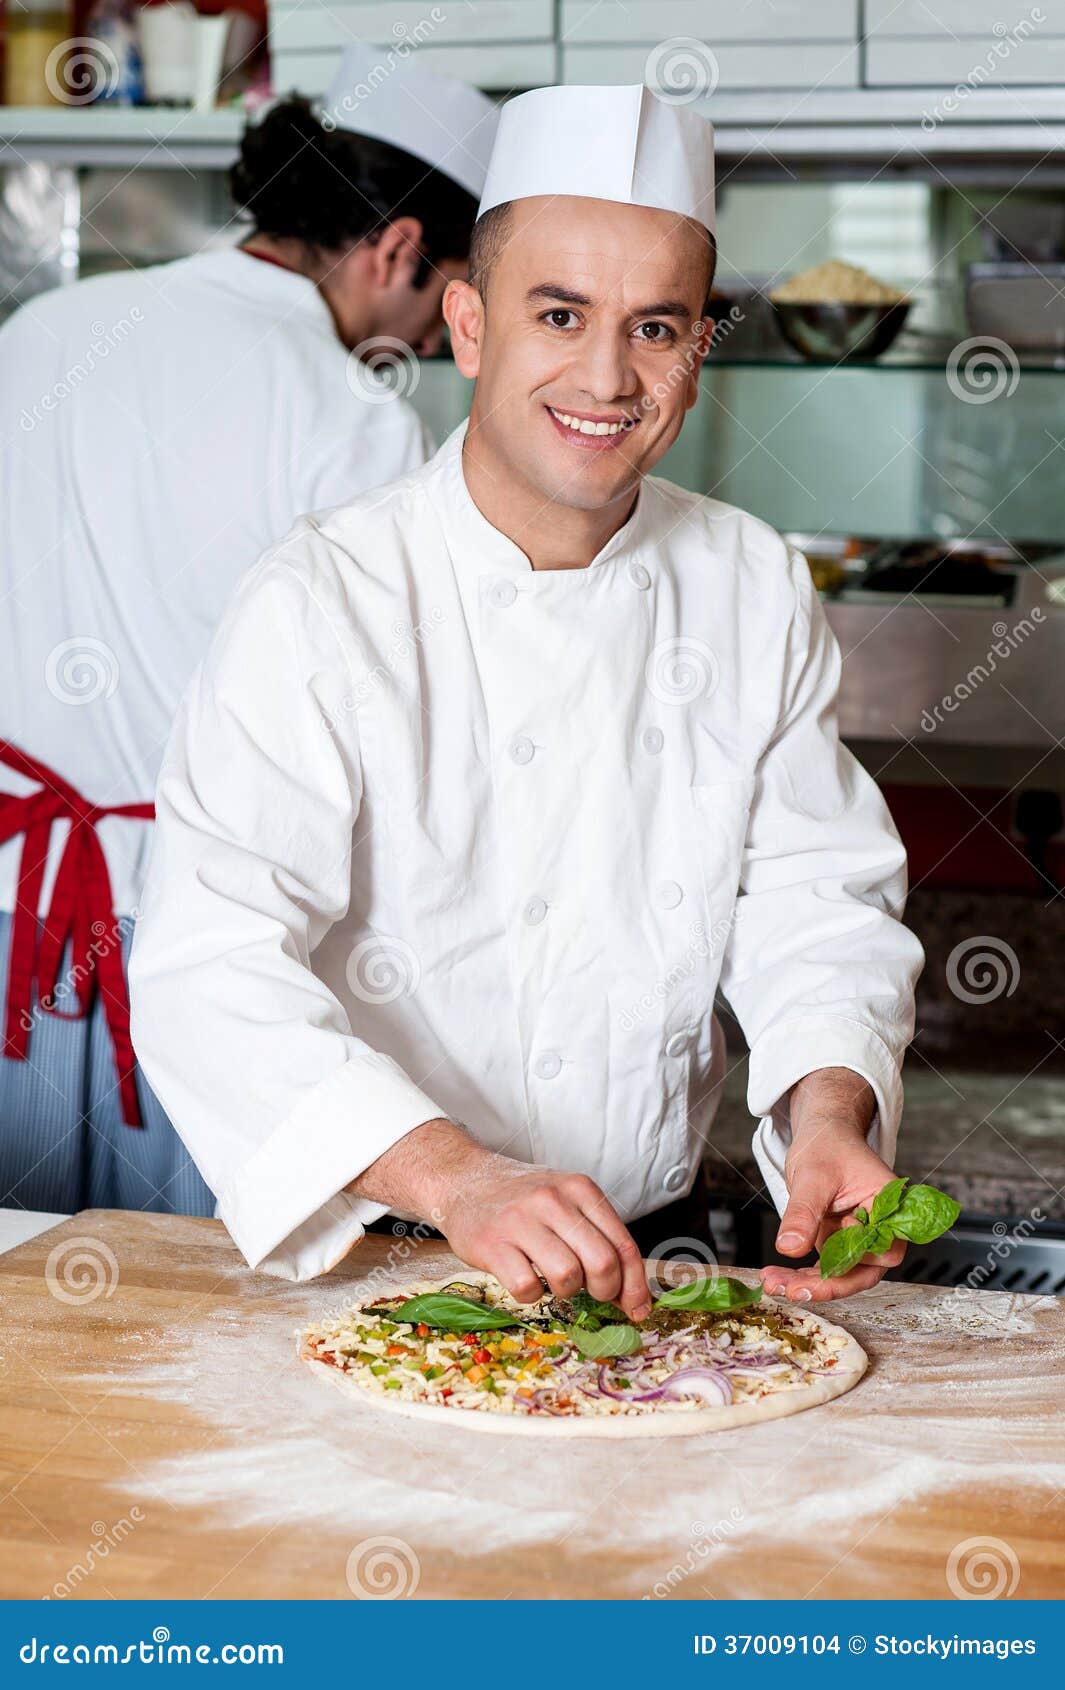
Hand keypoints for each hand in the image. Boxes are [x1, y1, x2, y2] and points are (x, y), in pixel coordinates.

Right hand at [439, 1154, 651, 1321]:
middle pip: (602, 1263)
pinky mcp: (491, 1243)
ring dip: (566, 1292)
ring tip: (553, 1280)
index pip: (623, 1245)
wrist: (464, 1182)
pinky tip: (525, 1279)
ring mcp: (520, 1220)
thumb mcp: (566, 1202)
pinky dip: (531, 1295)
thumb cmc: (523, 1200)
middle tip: (593, 1294)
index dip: (635, 1285)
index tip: (638, 1309)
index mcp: (580, 1188)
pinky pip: (526, 1287)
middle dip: (606, 1291)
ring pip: (567, 1276)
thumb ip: (598, 1238)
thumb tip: (631, 1295)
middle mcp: (553, 1200)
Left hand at [759, 1073, 905, 1302]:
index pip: (880, 1250)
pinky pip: (826, 1268)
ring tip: (772, 1282)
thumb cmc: (827, 1145)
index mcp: (890, 1207)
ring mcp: (861, 1237)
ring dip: (807, 1284)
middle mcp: (882, 1228)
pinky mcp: (841, 1242)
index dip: (852, 1262)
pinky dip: (802, 1276)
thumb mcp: (812, 1176)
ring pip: (841, 1274)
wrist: (822, 1135)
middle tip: (788, 1289)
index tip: (818, 1265)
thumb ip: (804, 1212)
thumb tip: (790, 1247)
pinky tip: (778, 1277)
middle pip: (862, 1270)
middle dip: (824, 1285)